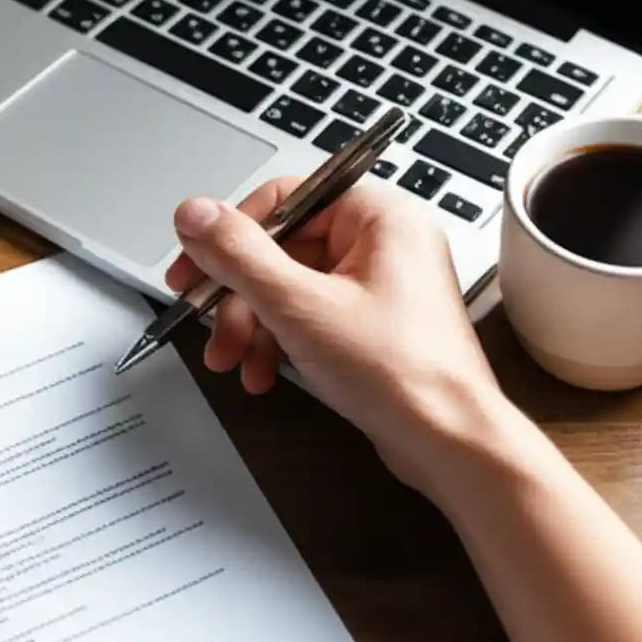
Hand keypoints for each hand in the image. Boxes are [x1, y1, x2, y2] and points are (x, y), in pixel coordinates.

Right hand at [166, 178, 510, 488]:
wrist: (447, 442)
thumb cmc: (403, 374)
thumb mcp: (300, 306)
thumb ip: (240, 255)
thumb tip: (195, 214)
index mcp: (380, 217)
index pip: (285, 200)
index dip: (231, 234)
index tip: (193, 264)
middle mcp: (383, 244)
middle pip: (281, 250)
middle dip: (239, 298)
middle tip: (210, 327)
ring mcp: (378, 288)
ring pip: (289, 290)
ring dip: (252, 327)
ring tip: (235, 361)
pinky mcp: (370, 328)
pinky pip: (308, 320)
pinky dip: (279, 344)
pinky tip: (264, 373)